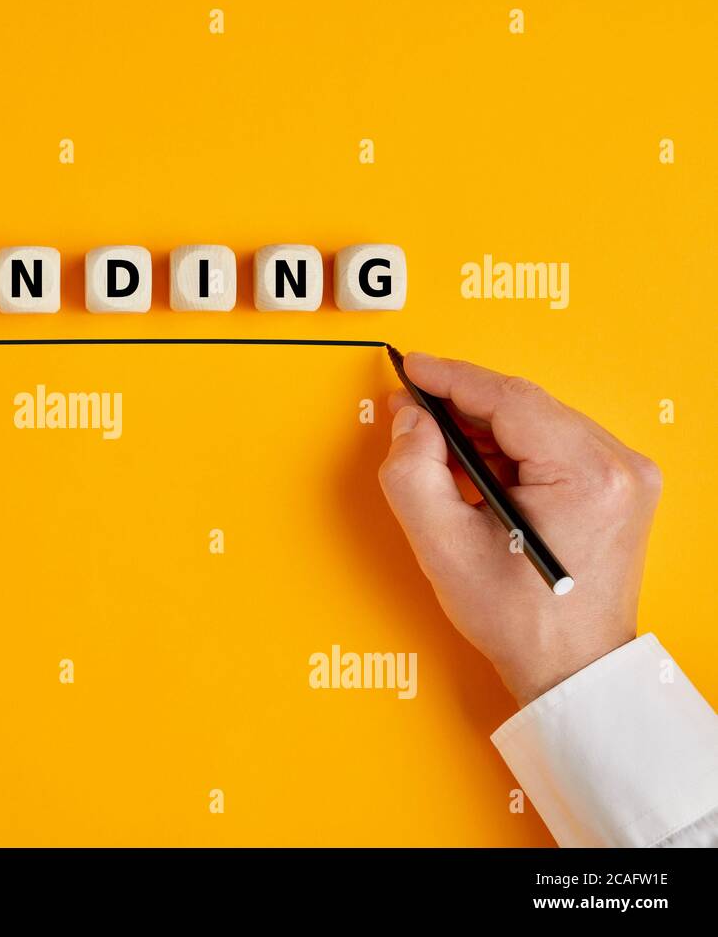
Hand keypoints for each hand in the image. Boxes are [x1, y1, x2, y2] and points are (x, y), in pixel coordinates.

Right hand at [378, 353, 661, 706]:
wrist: (571, 666)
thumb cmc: (521, 621)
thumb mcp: (443, 546)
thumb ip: (412, 471)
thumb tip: (409, 421)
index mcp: (587, 474)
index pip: (509, 398)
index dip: (451, 378)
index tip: (412, 368)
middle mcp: (618, 465)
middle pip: (524, 406)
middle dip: (462, 406)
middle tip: (411, 412)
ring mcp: (625, 475)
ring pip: (537, 423)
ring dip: (485, 429)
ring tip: (438, 450)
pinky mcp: (618, 486)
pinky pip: (553, 444)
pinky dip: (509, 449)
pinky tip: (475, 468)